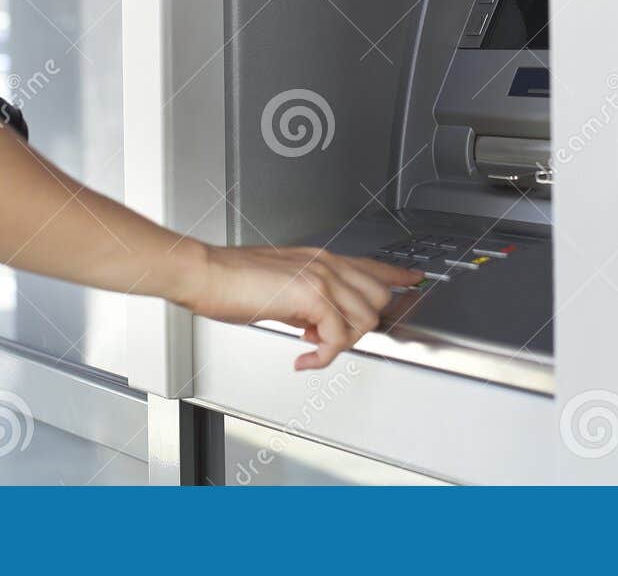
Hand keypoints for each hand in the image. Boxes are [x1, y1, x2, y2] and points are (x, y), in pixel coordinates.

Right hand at [178, 244, 423, 369]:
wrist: (205, 274)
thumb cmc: (230, 280)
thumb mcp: (279, 286)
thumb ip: (305, 301)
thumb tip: (316, 324)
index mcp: (320, 259)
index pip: (371, 266)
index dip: (396, 277)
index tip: (413, 281)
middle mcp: (327, 263)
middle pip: (377, 297)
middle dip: (359, 326)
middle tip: (327, 339)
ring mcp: (322, 277)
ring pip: (364, 318)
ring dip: (341, 342)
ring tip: (310, 345)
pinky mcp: (312, 295)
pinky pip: (338, 336)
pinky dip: (323, 356)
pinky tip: (302, 357)